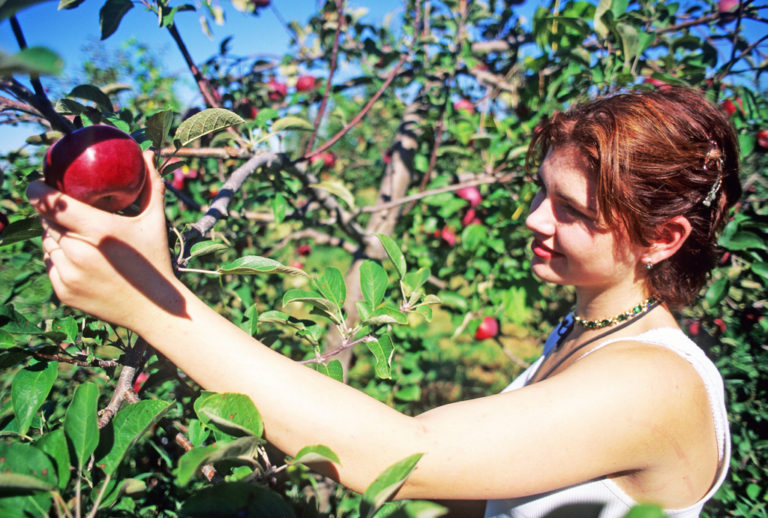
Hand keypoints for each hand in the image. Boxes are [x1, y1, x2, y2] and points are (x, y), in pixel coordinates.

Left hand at [26, 151, 187, 330]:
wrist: (156, 309)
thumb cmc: (156, 260)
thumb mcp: (155, 221)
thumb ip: (151, 185)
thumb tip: (149, 154)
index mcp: (99, 230)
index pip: (52, 203)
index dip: (38, 191)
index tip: (37, 185)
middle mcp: (79, 251)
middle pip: (48, 222)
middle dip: (53, 215)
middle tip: (67, 212)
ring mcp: (68, 274)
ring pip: (47, 244)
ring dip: (56, 237)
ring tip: (79, 238)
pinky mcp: (63, 291)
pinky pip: (50, 266)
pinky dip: (59, 260)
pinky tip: (81, 261)